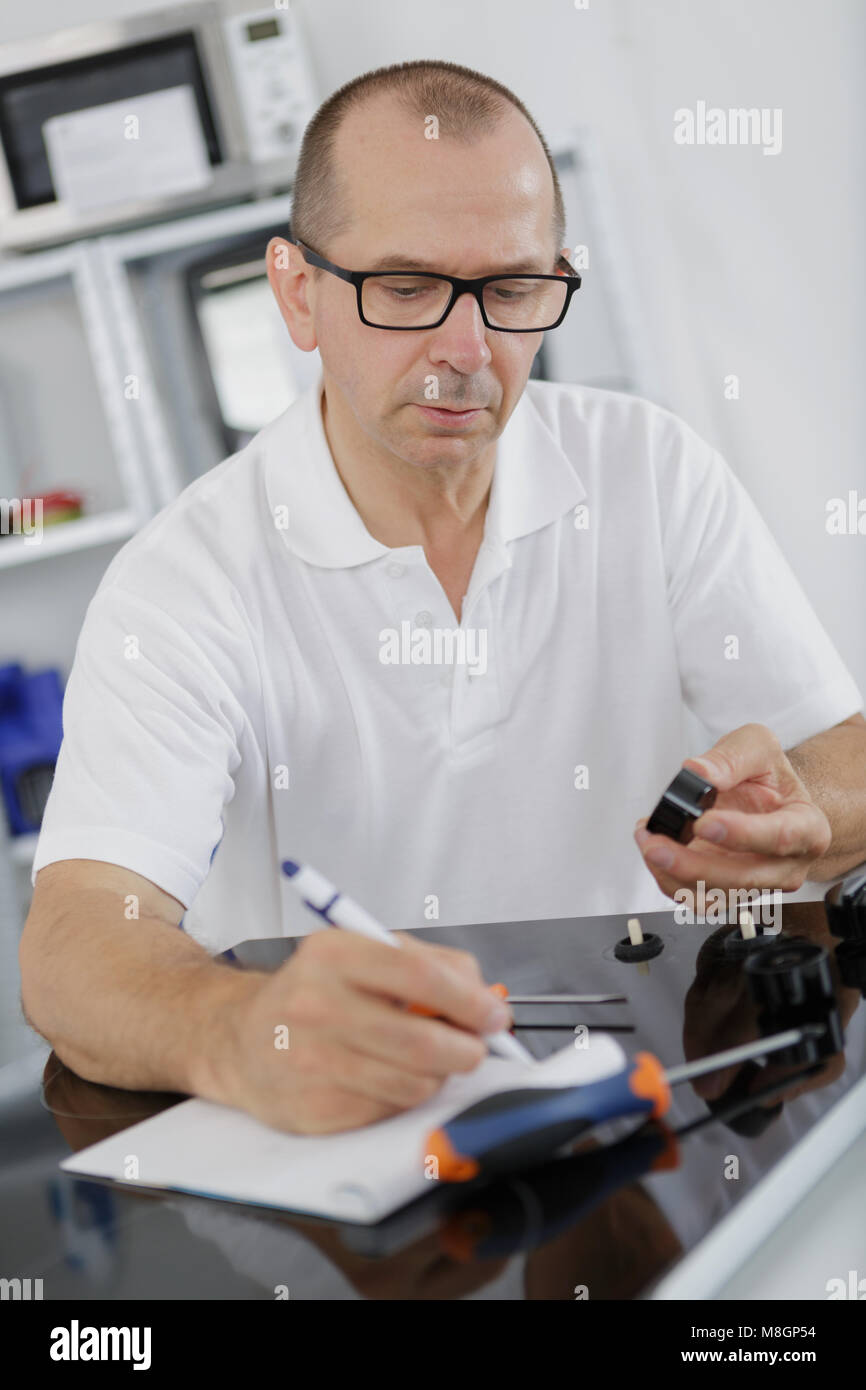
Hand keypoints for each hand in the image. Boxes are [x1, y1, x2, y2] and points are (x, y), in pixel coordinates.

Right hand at [209, 931, 511, 1133]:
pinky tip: (382, 1078)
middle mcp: (316, 1004)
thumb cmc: (314, 993)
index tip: (493, 1015)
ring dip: (435, 1076)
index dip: (469, 1001)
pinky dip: (399, 1097)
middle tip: (474, 1049)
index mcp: (334, 953)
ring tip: (421, 1061)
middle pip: (422, 1041)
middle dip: (466, 1050)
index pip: (421, 977)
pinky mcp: (313, 1109)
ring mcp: (311, 1061)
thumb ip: (431, 965)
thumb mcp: (363, 953)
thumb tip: (486, 999)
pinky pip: (387, 1111)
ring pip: (412, 1083)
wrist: (241, 1039)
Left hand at [634, 722, 831, 900]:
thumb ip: (731, 757)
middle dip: (694, 866)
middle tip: (657, 845)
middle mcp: (786, 865)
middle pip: (743, 879)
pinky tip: (655, 850)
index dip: (740, 834)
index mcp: (807, 828)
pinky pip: (695, 898)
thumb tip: (698, 773)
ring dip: (674, 875)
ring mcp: (755, 884)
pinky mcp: (726, 892)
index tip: (703, 823)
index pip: (779, 838)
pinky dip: (668, 879)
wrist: (766, 797)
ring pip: (715, 897)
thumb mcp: (757, 746)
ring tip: (649, 841)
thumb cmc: (768, 776)